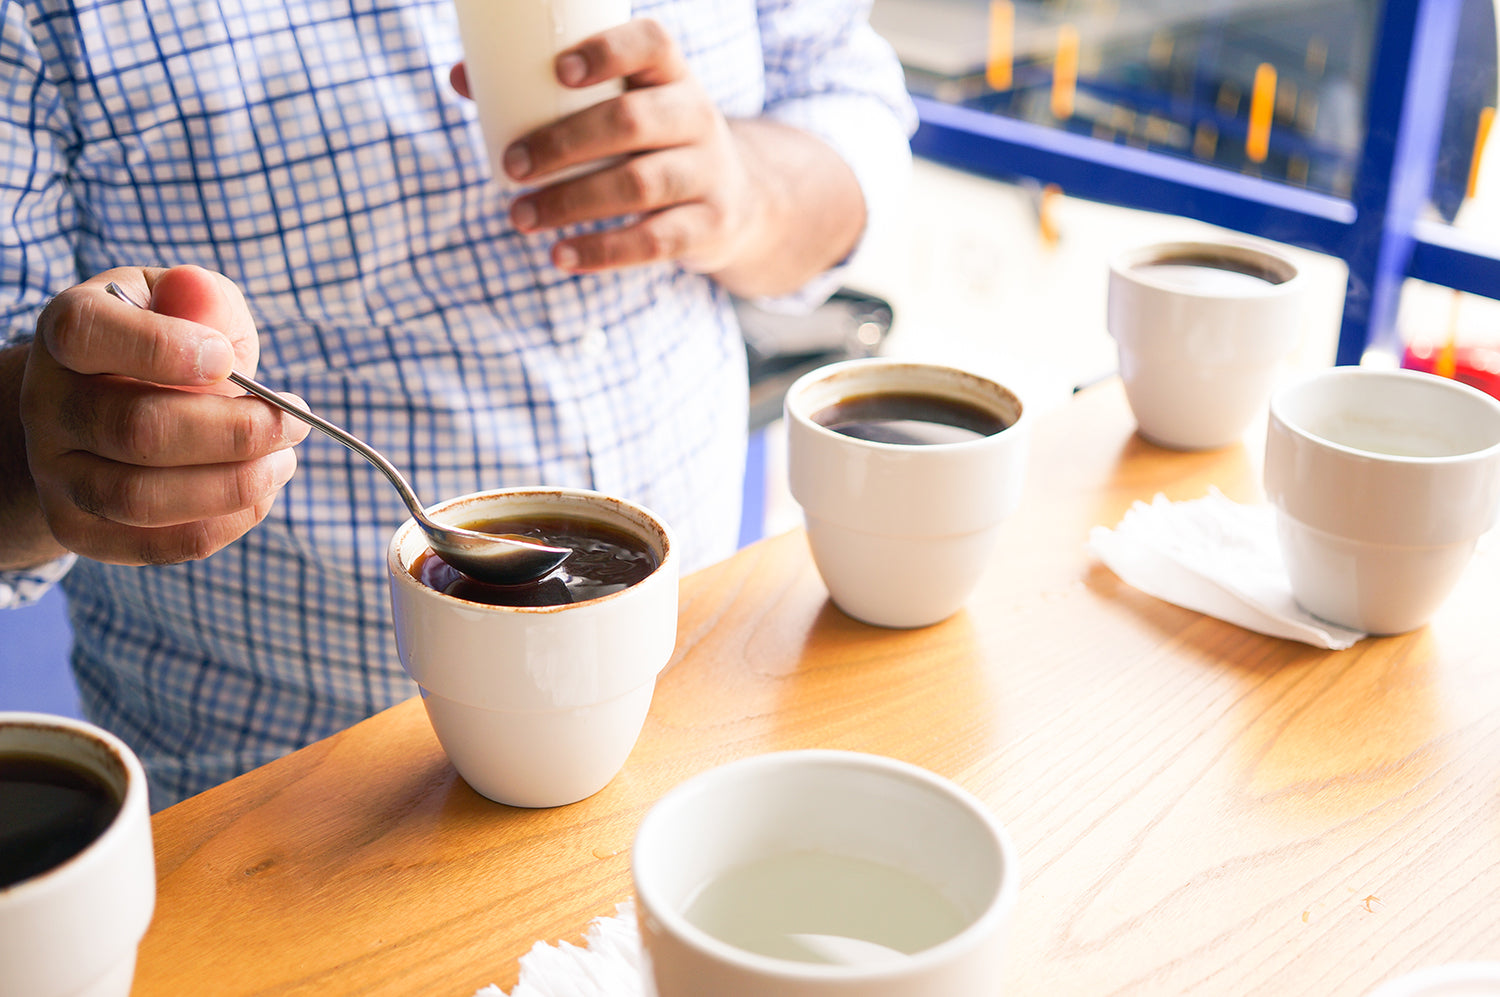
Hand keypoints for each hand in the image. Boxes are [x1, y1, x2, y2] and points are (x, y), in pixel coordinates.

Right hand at [19, 265, 309, 564]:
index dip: (163, 349)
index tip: (229, 360)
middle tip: (295, 420)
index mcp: (69, 331)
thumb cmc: (169, 341)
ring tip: (283, 460)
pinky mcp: (78, 526)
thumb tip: (198, 294)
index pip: (89, 336)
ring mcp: (56, 471)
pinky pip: (150, 544)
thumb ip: (200, 298)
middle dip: (235, 431)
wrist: (113, 400)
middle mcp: (48, 403)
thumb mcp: (187, 302)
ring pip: (140, 499)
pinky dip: (220, 524)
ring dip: (233, 485)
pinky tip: (259, 495)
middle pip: (135, 430)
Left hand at [451, 19, 767, 281]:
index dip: (609, 51)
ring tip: (519, 218)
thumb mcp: (625, 108)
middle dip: (563, 143)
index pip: (653, 44)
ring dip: (570, 203)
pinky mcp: (709, 226)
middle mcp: (698, 118)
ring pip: (639, 185)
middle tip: (511, 165)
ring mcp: (709, 174)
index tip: (559, 70)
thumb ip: (555, 94)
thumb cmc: (655, 143)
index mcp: (672, 76)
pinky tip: (561, 256)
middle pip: (632, 122)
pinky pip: (654, 241)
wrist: (742, 201)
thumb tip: (463, 78)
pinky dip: (602, 251)